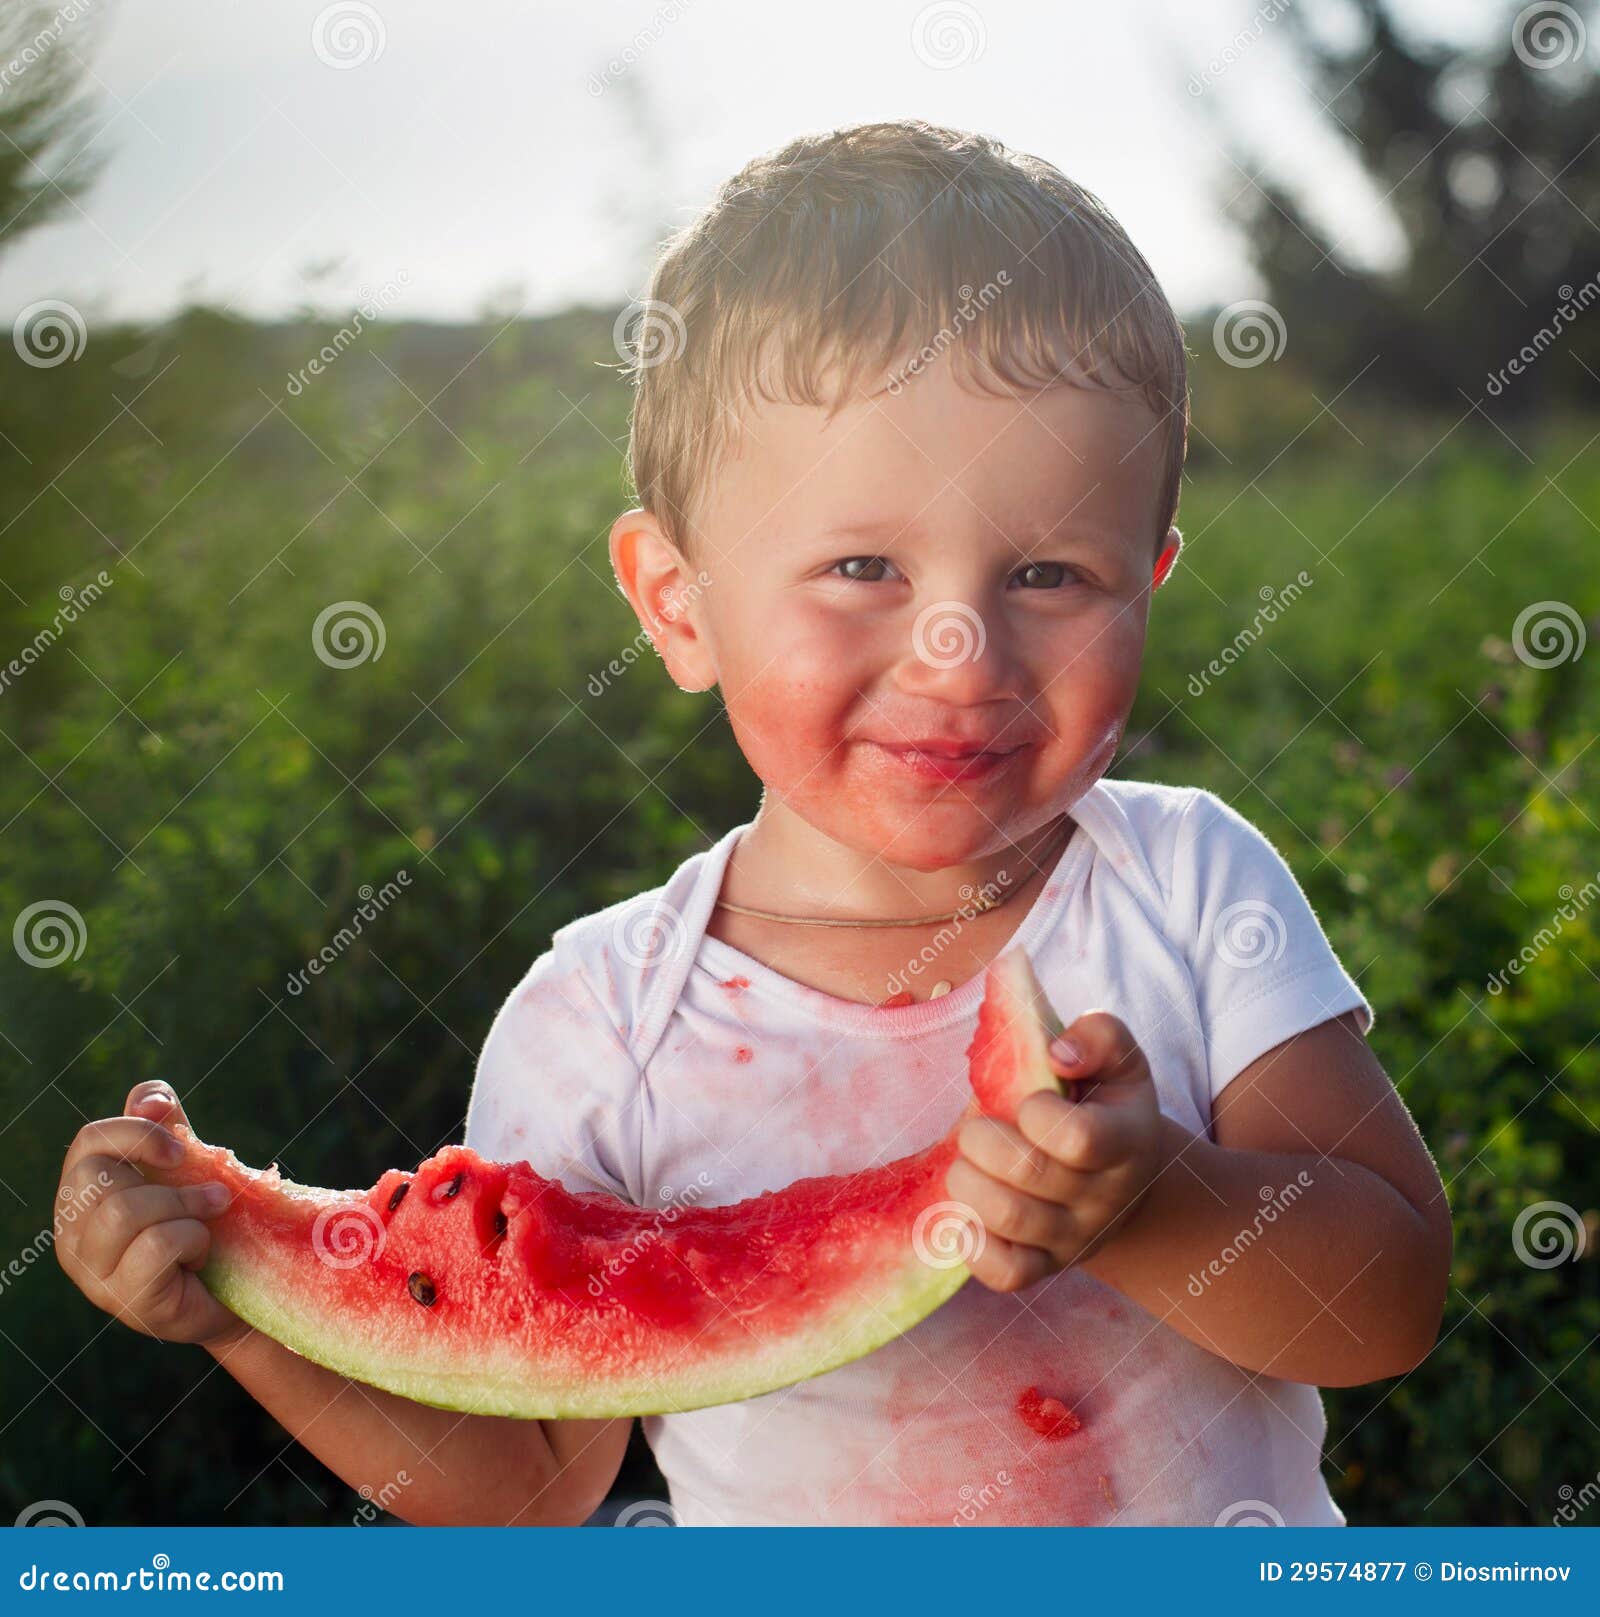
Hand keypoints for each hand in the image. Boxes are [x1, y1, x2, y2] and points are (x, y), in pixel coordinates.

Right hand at [55, 1081, 248, 1345]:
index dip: (137, 1132)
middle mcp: (72, 1237)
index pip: (88, 1142)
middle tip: (213, 1195)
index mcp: (80, 1196)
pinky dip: (193, 1241)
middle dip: (170, 1182)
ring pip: (124, 1213)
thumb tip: (150, 1099)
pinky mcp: (125, 1301)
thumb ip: (165, 1126)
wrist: (231, 1291)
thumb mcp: (182, 1169)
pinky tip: (201, 1256)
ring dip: (187, 1208)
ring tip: (211, 1218)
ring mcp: (92, 1275)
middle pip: (102, 1180)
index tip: (181, 1148)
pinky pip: (155, 1247)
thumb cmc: (198, 1223)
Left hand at [945, 1012, 1162, 1292]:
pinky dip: (972, 1243)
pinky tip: (969, 1213)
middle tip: (978, 1127)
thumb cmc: (1106, 1106)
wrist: (1124, 1181)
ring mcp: (1074, 1238)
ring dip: (967, 1180)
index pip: (1078, 1136)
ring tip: (969, 1162)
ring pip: (1007, 1218)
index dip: (1038, 1112)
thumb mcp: (1119, 1061)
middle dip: (982, 1139)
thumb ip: (1097, 1037)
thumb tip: (1056, 1055)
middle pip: (1027, 1173)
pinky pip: (1005, 1273)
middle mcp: (1104, 1197)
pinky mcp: (1045, 1267)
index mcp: (1126, 1140)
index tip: (1029, 1101)